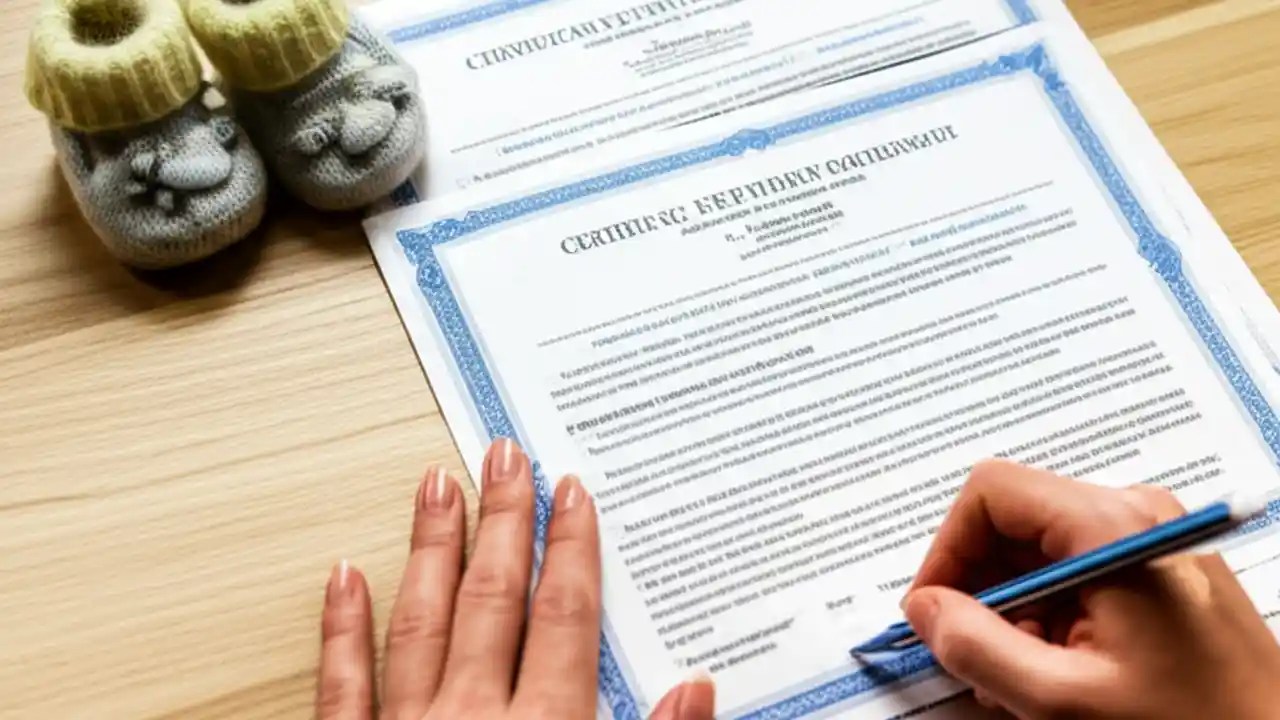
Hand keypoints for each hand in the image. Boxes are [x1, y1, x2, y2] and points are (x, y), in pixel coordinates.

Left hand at [315, 438, 714, 719]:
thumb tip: (695, 688)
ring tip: (434, 486)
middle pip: (494, 600)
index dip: (571, 549)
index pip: (562, 619)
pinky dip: (342, 626)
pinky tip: (343, 575)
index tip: (571, 494)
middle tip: (504, 456)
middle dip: (504, 522)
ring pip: (421, 620)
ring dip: (431, 548)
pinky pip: (342, 684)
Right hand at [904, 460, 1279, 718]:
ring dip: (1012, 611)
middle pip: (1014, 520)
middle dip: (978, 588)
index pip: (992, 493)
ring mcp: (1150, 539)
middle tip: (971, 654)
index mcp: (1113, 527)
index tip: (931, 610)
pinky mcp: (1158, 569)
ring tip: (1021, 678)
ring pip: (1039, 550)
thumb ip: (977, 648)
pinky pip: (1076, 573)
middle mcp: (1134, 516)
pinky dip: (1048, 617)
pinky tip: (1057, 672)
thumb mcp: (1064, 701)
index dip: (947, 550)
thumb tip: (925, 609)